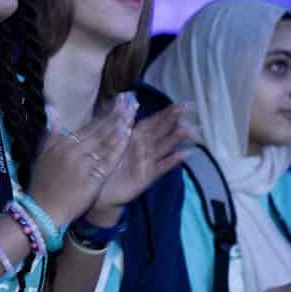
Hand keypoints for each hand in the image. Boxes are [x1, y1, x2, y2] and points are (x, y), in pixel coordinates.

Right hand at [26, 96, 136, 225]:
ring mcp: (84, 165)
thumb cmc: (42, 184)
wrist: (42, 209)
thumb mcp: (42, 155)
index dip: (104, 114)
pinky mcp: (92, 179)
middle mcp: (74, 152)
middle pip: (99, 131)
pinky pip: (108, 162)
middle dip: (116, 116)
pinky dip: (118, 149)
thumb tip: (54, 113)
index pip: (88, 126)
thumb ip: (52, 134)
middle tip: (130, 103)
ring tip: (132, 116)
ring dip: (120, 129)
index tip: (117, 103)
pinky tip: (128, 139)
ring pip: (105, 144)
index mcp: (63, 145)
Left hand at [85, 101, 189, 216]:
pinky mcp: (146, 176)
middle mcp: (143, 148)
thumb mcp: (107, 141)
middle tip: (191, 108)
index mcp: (133, 138)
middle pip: (161, 131)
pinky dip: (172, 161)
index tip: (181, 103)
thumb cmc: (102, 165)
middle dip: (175, 120)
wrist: (99, 193)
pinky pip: (160, 167)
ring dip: (176, 138)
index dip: (166, 113)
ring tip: (190, 129)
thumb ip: (117, 122)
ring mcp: (147, 162)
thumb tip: (121, 98)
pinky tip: (184, 154)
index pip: (152, 122)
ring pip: (163, 147)